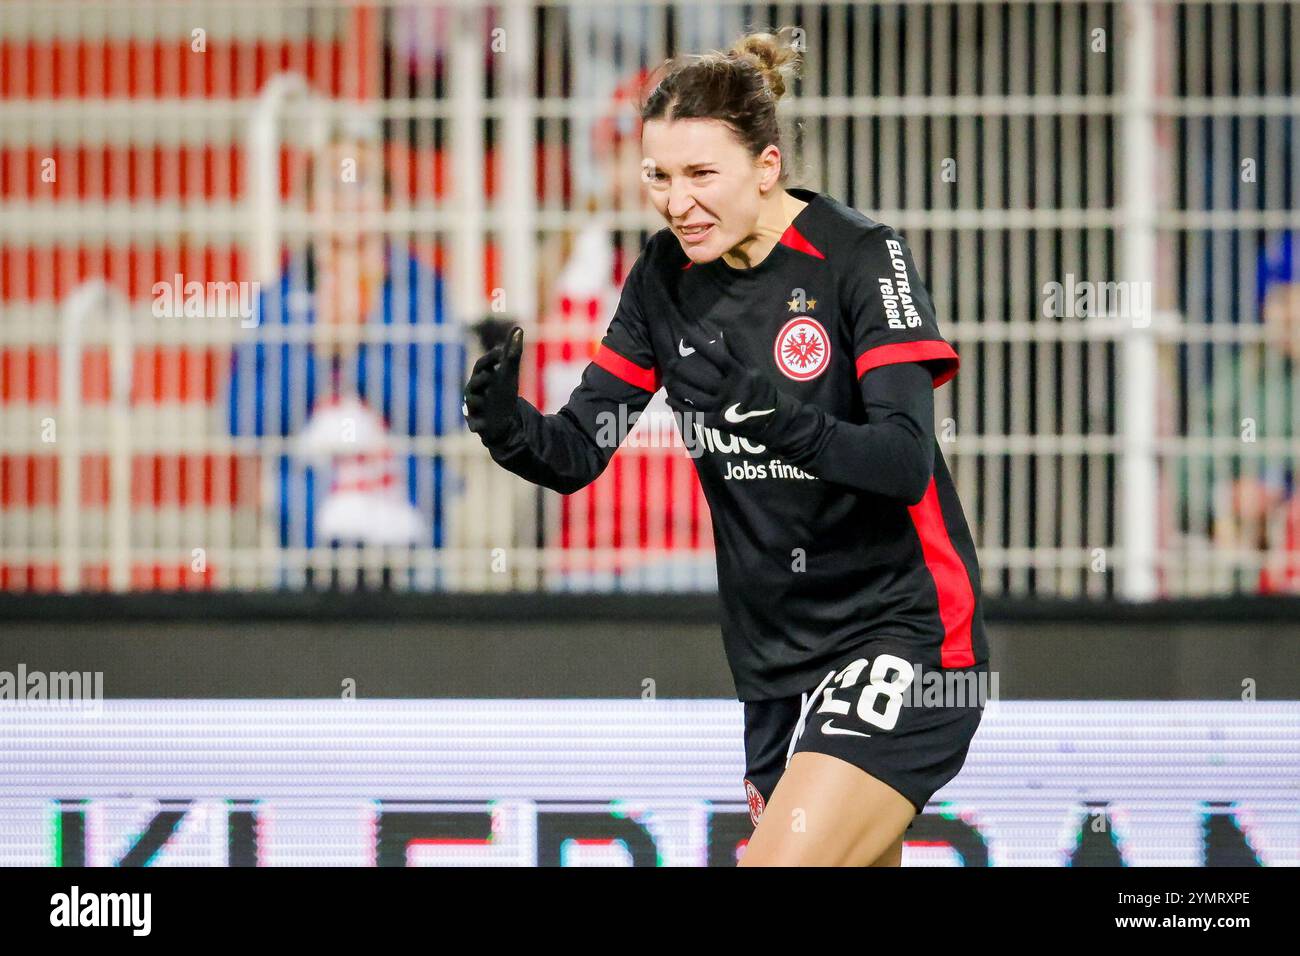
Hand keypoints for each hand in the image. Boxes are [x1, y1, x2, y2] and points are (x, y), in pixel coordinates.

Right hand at [463, 325, 523, 444]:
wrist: (501, 418)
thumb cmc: (502, 391)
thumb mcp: (509, 374)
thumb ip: (512, 353)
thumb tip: (518, 328)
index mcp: (481, 377)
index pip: (482, 365)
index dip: (490, 358)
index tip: (501, 351)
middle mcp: (474, 391)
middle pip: (474, 383)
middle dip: (481, 379)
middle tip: (489, 375)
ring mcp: (475, 408)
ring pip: (472, 403)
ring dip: (477, 400)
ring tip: (483, 398)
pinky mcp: (477, 424)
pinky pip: (474, 424)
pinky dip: (475, 425)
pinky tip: (478, 427)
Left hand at [663, 324, 792, 440]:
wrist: (772, 421)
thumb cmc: (761, 390)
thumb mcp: (754, 369)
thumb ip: (739, 350)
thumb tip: (723, 330)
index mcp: (741, 376)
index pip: (718, 357)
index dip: (701, 345)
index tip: (687, 334)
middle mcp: (731, 392)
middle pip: (701, 379)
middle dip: (682, 370)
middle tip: (671, 362)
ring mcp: (723, 409)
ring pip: (694, 397)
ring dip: (678, 388)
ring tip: (668, 378)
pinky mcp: (717, 423)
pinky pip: (695, 415)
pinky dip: (681, 407)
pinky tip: (670, 399)